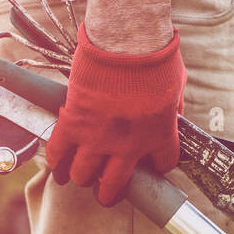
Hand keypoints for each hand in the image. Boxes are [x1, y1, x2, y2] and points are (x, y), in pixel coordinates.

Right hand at [46, 23, 186, 206]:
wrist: (127, 41)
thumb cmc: (155, 56)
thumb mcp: (176, 85)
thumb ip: (172, 107)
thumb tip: (172, 114)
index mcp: (158, 136)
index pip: (161, 166)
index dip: (155, 168)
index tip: (149, 165)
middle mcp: (127, 146)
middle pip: (113, 184)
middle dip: (108, 192)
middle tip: (104, 192)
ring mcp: (97, 138)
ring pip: (82, 174)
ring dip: (80, 176)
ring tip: (77, 175)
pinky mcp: (73, 124)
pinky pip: (59, 152)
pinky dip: (56, 160)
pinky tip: (57, 163)